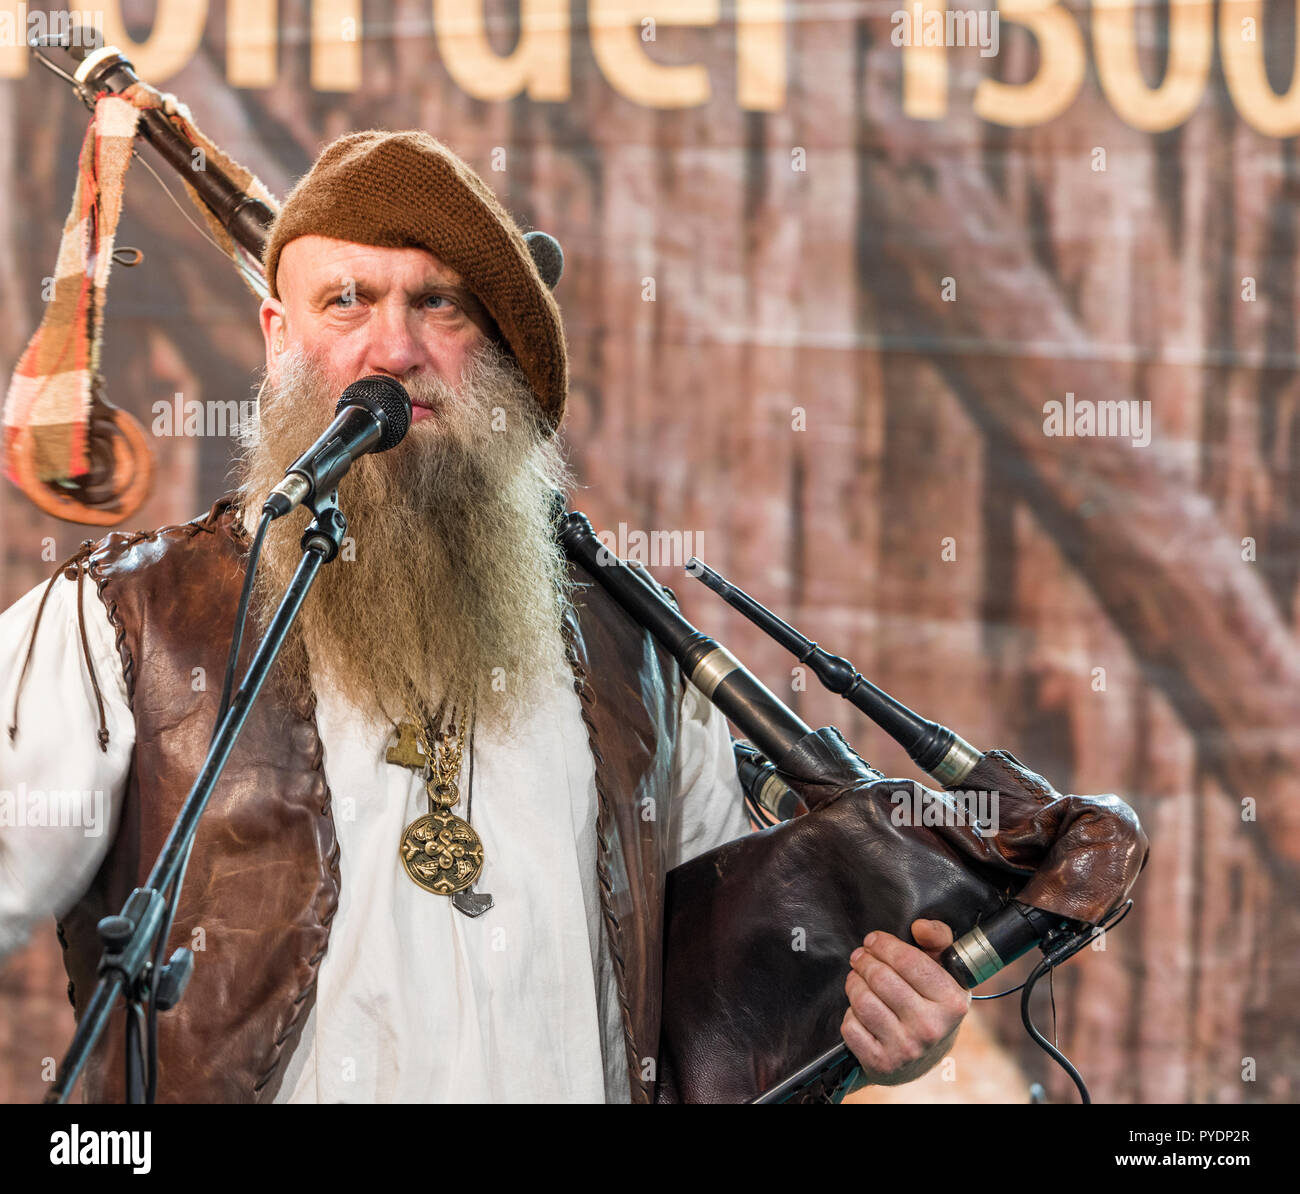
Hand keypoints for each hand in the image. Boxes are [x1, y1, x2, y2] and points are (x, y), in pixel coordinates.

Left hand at [840, 919, 969, 1086]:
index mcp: (952, 1002)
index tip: (873, 940)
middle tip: (860, 957)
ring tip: (857, 978)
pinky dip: (849, 1013)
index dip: (884, 944)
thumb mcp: (944, 971)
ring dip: (854, 983)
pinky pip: (850, 1026)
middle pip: (880, 978)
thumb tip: (920, 926)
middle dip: (864, 960)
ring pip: (862, 1000)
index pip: (907, 961)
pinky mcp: (882, 1064)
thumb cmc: (931, 1003)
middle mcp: (931, 1027)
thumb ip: (938, 939)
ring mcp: (906, 1049)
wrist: (924, 1057)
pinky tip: (860, 1010)